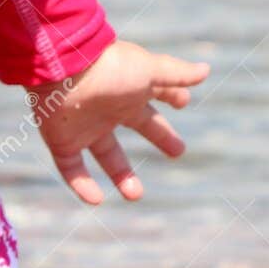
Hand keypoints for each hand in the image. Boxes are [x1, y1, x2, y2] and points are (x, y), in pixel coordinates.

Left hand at [26, 39, 210, 204]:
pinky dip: (82, 185)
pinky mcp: (62, 140)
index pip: (157, 95)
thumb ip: (176, 74)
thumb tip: (206, 69)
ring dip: (121, 175)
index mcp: (130, 90)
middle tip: (179, 152)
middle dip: (159, 136)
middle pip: (139, 125)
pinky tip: (97, 199)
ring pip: (106, 154)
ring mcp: (85, 125)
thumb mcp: (149, 71)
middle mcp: (110, 107)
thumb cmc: (110, 68)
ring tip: (136, 195)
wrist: (62, 69)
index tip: (184, 103)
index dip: (173, 97)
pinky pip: (71, 168)